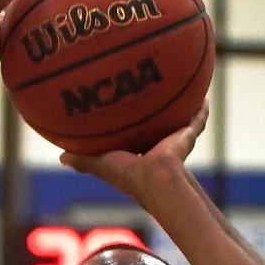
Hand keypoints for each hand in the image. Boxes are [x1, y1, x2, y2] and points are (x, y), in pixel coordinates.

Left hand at [57, 102, 208, 199]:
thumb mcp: (100, 164)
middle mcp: (158, 144)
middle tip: (152, 89)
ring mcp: (175, 140)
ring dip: (182, 106)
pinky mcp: (188, 136)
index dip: (131, 122)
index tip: (125, 107)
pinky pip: (197, 119)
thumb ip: (83, 160)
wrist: (155, 178)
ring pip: (180, 119)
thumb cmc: (128, 175)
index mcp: (139, 150)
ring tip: (182, 85)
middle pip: (158, 124)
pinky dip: (201, 109)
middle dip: (157, 111)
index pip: (134, 134)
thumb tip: (61, 156)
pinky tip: (203, 94)